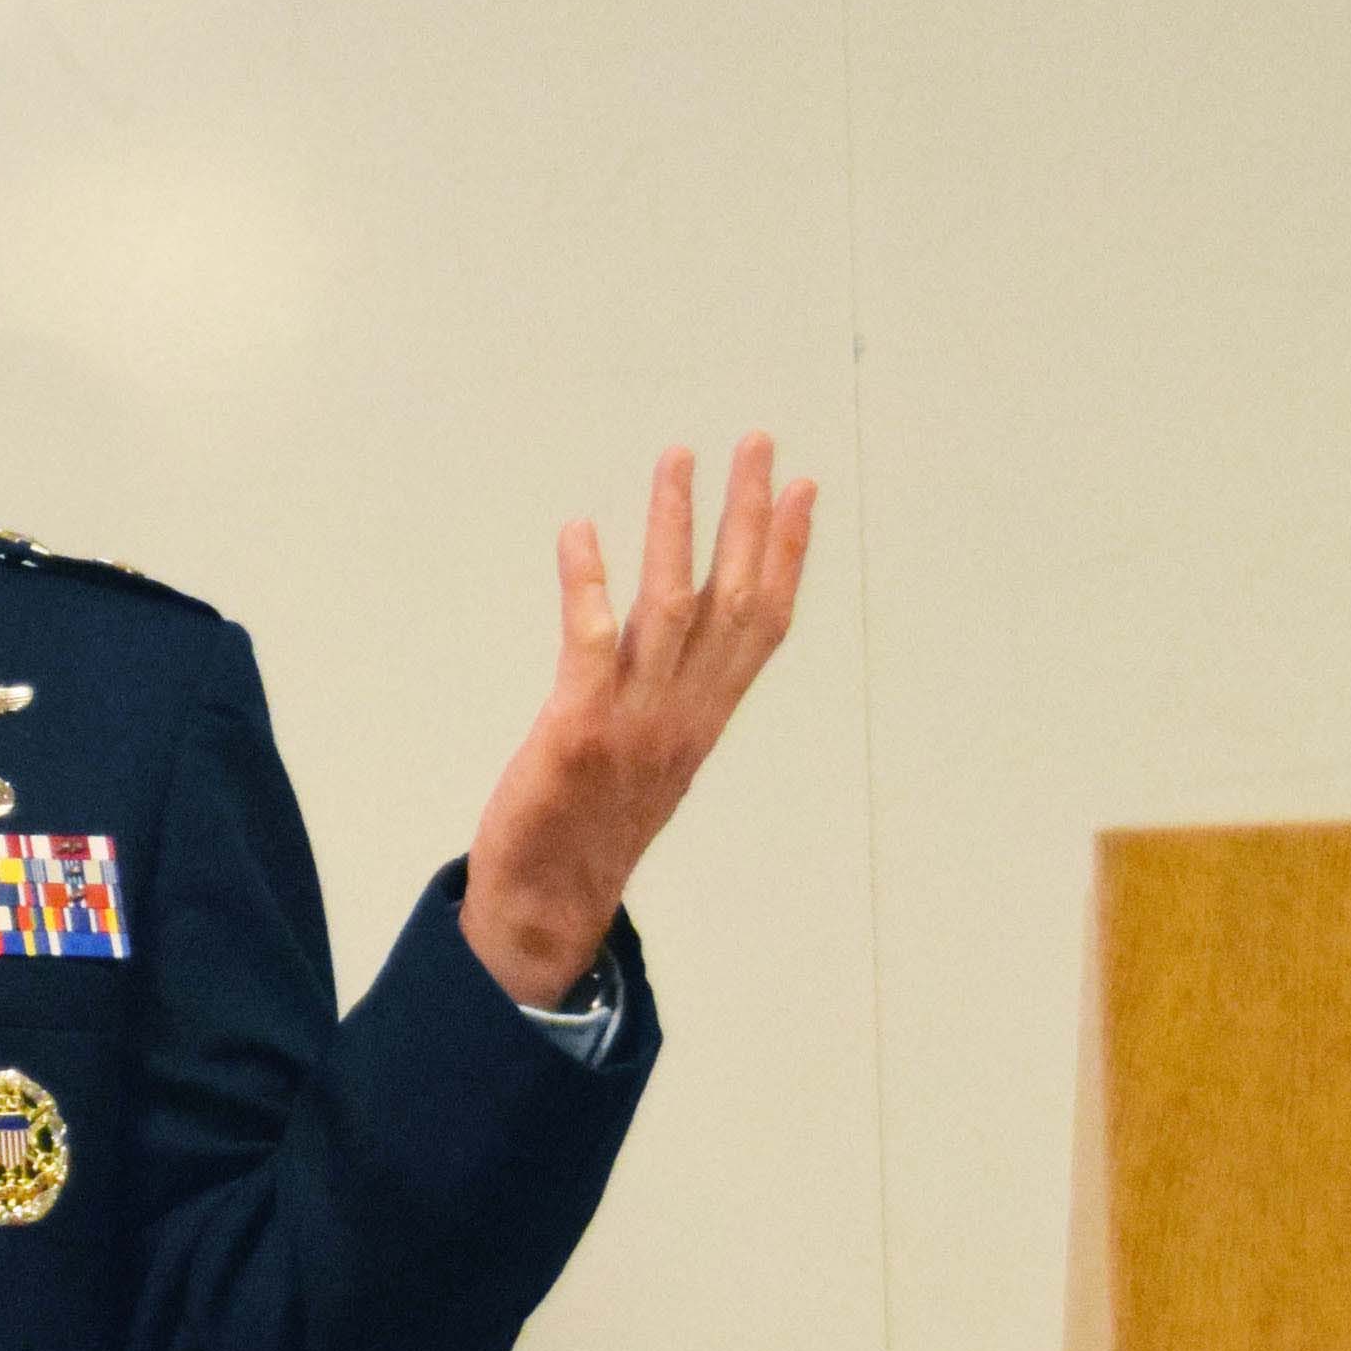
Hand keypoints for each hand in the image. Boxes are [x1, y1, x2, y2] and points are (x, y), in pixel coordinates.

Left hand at [458, 435, 817, 1008]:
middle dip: (750, 517)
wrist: (547, 907)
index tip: (803, 489)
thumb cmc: (588, 831)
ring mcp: (635, 722)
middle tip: (758, 442)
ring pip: (672, 608)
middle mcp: (683, 714)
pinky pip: (590, 643)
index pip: (764, 624)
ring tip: (679, 458)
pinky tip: (581, 531)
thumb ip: (668, 698)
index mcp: (704, 718)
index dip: (788, 554)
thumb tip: (676, 642)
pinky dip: (588, 583)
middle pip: (735, 600)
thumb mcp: (649, 759)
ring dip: (676, 527)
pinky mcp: (579, 731)